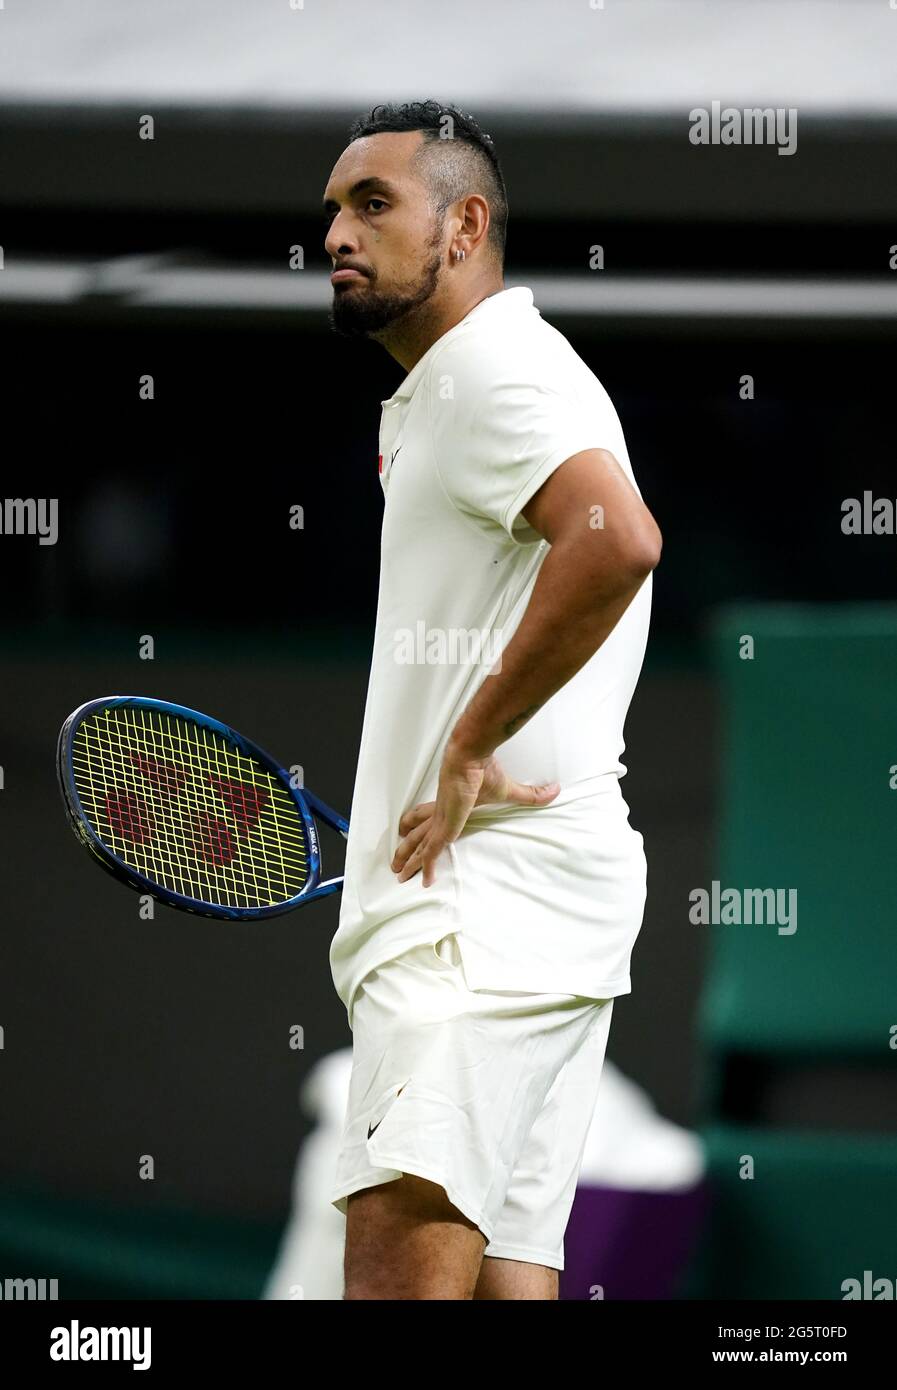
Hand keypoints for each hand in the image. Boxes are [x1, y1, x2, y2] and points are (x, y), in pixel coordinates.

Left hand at [391, 741, 559, 886]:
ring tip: (400, 874)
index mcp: (450, 804)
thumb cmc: (485, 769)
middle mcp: (440, 813)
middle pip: (418, 833)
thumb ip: (530, 795)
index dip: (420, 826)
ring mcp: (440, 821)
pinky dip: (428, 866)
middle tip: (398, 863)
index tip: (410, 833)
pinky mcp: (444, 827)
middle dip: (407, 848)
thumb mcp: (508, 789)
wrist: (470, 756)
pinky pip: (432, 851)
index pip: (430, 818)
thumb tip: (555, 790)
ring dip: (409, 859)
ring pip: (419, 844)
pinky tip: (424, 881)